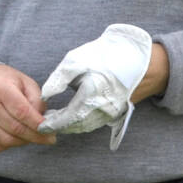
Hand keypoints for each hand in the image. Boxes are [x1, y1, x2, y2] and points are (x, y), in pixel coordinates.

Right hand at [0, 64, 56, 152]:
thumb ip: (37, 100)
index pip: (22, 112)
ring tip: (31, 135)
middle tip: (47, 138)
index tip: (51, 132)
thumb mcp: (25, 82)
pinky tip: (15, 136)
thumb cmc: (5, 81)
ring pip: (6, 141)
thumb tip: (43, 122)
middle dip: (35, 137)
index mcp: (0, 88)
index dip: (38, 125)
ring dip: (23, 142)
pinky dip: (9, 145)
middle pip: (15, 129)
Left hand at [38, 24, 152, 149]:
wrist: (142, 59)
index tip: (39, 124)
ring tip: (56, 119)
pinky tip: (74, 115)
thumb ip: (58, 79)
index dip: (51, 124)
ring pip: (85, 126)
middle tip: (44, 122)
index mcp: (90, 98)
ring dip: (70, 126)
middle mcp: (102, 111)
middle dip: (59, 126)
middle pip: (75, 126)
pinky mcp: (117, 112)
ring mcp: (111, 113)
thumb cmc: (108, 56)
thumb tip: (45, 95)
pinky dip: (81, 123)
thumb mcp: (77, 60)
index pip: (65, 120)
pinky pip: (95, 123)